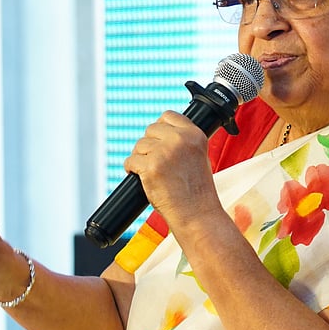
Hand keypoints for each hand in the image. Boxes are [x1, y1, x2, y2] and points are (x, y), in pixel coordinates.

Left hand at [123, 111, 219, 226]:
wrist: (196, 213)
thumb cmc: (196, 190)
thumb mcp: (198, 156)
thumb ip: (183, 141)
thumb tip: (161, 132)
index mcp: (194, 134)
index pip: (168, 116)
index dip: (160, 128)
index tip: (159, 140)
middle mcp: (180, 140)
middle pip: (150, 129)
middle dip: (149, 145)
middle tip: (155, 161)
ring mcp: (165, 152)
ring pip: (139, 146)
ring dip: (140, 158)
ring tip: (151, 172)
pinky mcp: (151, 166)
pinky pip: (130, 161)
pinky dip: (131, 169)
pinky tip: (141, 177)